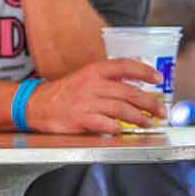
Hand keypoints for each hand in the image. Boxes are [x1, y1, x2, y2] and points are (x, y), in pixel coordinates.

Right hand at [27, 58, 166, 133]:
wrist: (35, 105)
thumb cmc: (63, 93)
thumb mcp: (84, 78)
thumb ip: (107, 80)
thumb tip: (134, 85)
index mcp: (94, 71)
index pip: (125, 66)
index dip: (145, 71)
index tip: (158, 79)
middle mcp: (92, 85)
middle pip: (129, 92)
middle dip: (149, 103)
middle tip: (160, 111)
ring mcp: (85, 102)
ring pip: (121, 109)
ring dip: (138, 118)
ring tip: (148, 123)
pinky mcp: (79, 119)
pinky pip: (104, 124)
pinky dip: (116, 128)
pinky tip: (121, 130)